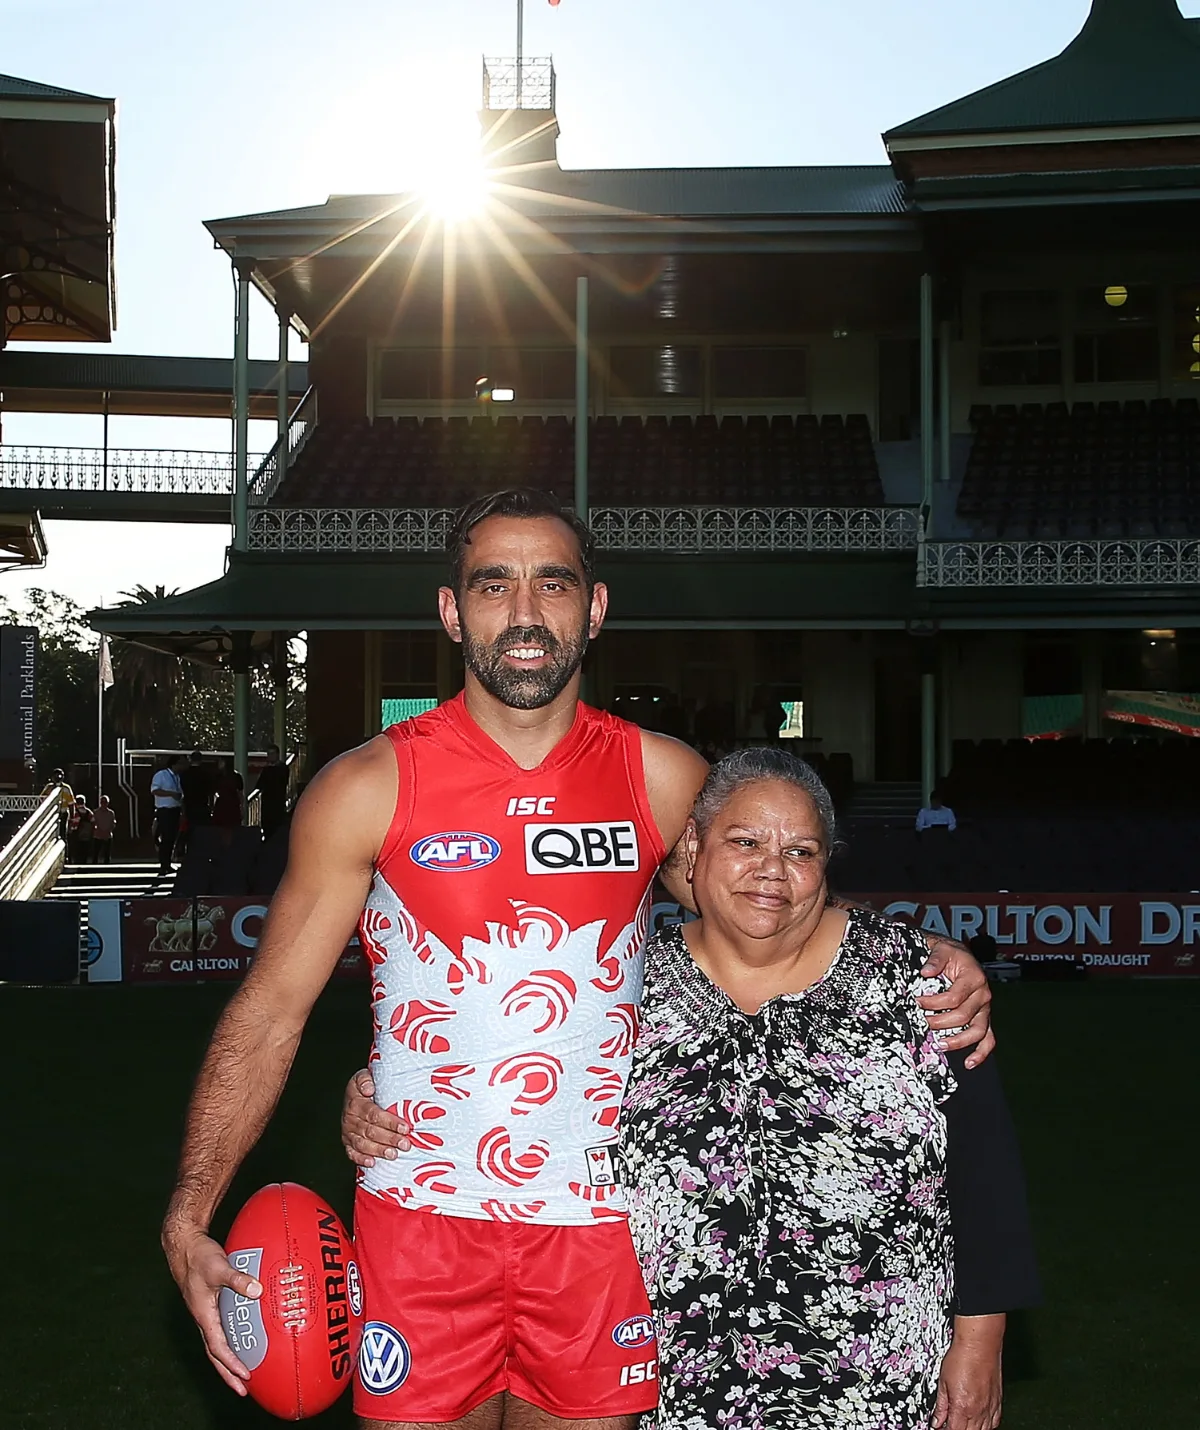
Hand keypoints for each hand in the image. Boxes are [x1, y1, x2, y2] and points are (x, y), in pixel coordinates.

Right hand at [161, 1215, 261, 1394]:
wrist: (184, 1246)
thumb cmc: (198, 1257)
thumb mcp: (218, 1267)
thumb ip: (238, 1279)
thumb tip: (257, 1291)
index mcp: (204, 1315)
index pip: (218, 1347)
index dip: (232, 1363)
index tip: (245, 1376)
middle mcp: (204, 1318)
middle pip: (215, 1354)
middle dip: (228, 1373)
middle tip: (243, 1389)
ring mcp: (206, 1313)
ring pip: (217, 1344)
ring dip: (229, 1361)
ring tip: (244, 1373)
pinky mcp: (210, 1305)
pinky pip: (220, 1330)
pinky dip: (231, 1341)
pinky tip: (243, 1340)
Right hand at [341, 1069, 411, 1166]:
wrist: (353, 1094)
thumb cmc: (364, 1086)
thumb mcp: (363, 1076)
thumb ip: (365, 1079)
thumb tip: (369, 1089)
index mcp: (356, 1103)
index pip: (374, 1114)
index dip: (390, 1122)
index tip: (405, 1127)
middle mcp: (350, 1119)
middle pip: (370, 1131)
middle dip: (389, 1139)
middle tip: (405, 1144)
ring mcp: (348, 1132)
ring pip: (363, 1144)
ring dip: (379, 1150)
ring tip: (394, 1154)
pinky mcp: (347, 1142)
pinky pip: (352, 1153)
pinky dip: (361, 1159)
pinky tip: (372, 1163)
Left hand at [920, 937, 994, 1068]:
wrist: (959, 955)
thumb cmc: (950, 953)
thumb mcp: (941, 949)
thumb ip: (934, 959)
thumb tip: (925, 972)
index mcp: (974, 978)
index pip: (954, 998)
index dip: (933, 1003)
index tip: (917, 1002)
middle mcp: (983, 995)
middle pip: (963, 1016)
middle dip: (940, 1022)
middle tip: (923, 1022)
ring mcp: (985, 1008)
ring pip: (977, 1031)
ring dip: (958, 1041)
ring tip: (940, 1046)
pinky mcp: (984, 1018)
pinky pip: (988, 1039)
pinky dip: (981, 1052)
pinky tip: (969, 1063)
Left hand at [933, 1315, 1003, 1429]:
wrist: (979, 1343)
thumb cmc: (961, 1356)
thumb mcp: (943, 1381)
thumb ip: (941, 1405)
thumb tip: (937, 1420)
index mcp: (963, 1407)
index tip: (941, 1426)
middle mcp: (978, 1411)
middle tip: (951, 1423)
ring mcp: (990, 1407)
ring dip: (972, 1429)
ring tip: (963, 1423)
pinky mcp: (998, 1401)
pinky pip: (995, 1422)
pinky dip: (987, 1425)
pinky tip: (980, 1421)